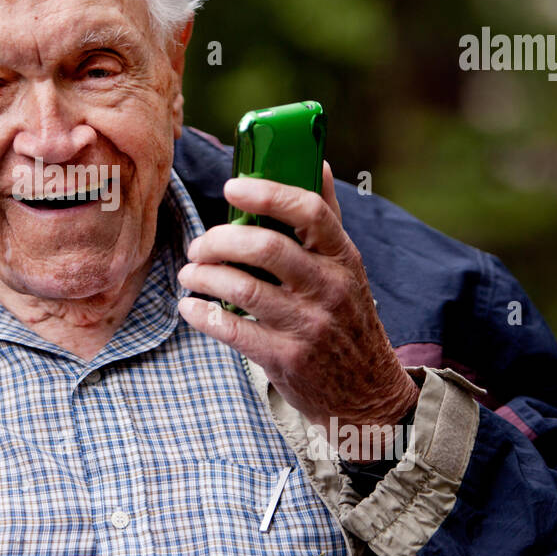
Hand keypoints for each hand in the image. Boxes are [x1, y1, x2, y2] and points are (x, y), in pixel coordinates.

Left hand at [175, 162, 417, 459]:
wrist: (366, 395)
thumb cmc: (345, 318)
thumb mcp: (347, 267)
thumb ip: (326, 218)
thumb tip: (318, 160)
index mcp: (343, 258)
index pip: (309, 212)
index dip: (266, 193)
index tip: (231, 188)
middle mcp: (329, 288)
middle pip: (265, 247)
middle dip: (219, 240)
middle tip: (199, 246)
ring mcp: (308, 325)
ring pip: (242, 288)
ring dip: (203, 276)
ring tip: (190, 274)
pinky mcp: (285, 359)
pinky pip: (231, 329)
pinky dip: (202, 314)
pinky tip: (191, 307)